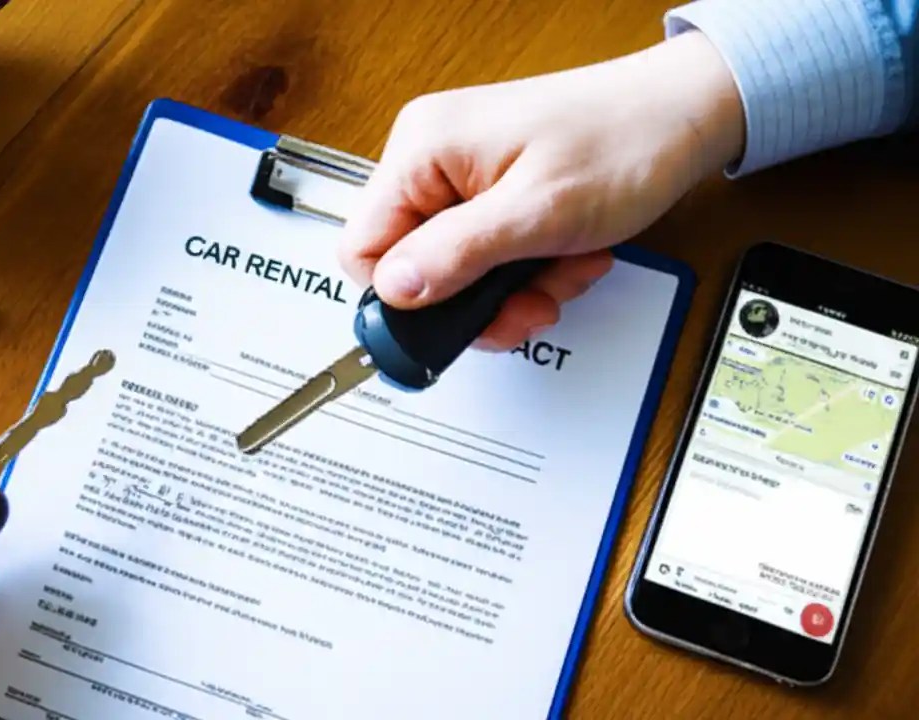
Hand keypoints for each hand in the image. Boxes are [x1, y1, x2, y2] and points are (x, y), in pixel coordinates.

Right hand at [340, 31, 742, 349]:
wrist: (683, 116)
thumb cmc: (624, 141)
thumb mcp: (537, 213)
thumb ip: (457, 254)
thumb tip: (394, 291)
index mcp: (422, 150)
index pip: (364, 248)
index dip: (406, 297)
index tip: (458, 318)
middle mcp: (430, 157)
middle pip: (412, 264)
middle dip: (476, 297)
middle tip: (525, 305)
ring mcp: (460, 173)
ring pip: (454, 268)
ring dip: (511, 287)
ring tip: (559, 271)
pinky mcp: (489, 189)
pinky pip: (485, 252)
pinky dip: (527, 268)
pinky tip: (564, 255)